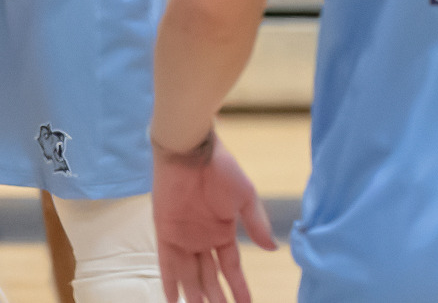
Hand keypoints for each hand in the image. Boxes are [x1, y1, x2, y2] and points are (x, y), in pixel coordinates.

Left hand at [154, 135, 275, 302]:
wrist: (191, 149)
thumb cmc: (221, 168)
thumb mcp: (245, 197)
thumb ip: (256, 223)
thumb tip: (272, 249)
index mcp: (222, 232)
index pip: (231, 268)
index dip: (239, 288)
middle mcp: (202, 238)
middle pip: (209, 277)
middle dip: (215, 298)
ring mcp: (183, 236)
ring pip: (190, 275)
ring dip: (195, 295)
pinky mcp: (165, 231)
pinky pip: (166, 262)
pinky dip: (169, 281)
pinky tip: (172, 299)